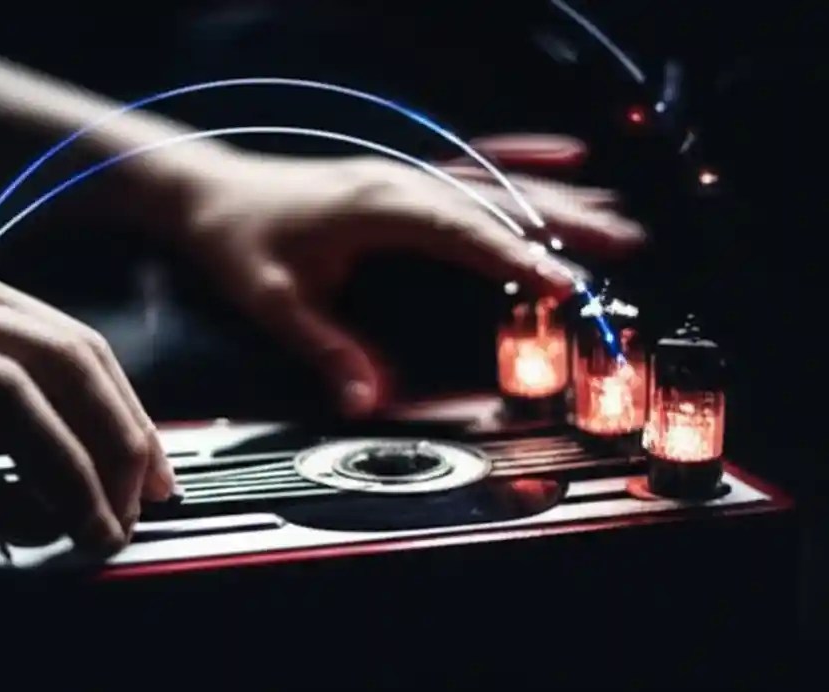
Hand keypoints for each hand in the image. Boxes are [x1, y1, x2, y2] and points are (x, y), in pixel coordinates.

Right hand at [0, 261, 173, 551]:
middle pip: (71, 366)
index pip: (81, 347)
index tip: (155, 468)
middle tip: (141, 505)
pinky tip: (24, 533)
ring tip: (97, 528)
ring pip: (21, 404)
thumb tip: (53, 438)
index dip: (133, 412)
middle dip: (124, 442)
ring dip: (76, 472)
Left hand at [176, 134, 643, 415]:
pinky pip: (474, 165)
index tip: (561, 281)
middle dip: (563, 223)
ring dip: (557, 197)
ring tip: (616, 216)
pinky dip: (521, 159)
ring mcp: (402, 174)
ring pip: (495, 181)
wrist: (206, 191)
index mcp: (375, 205)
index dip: (514, 256)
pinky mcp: (400, 179)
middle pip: (495, 198)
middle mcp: (398, 181)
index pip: (461, 230)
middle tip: (622, 246)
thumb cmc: (235, 238)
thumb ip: (325, 348)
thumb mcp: (273, 300)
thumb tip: (368, 398)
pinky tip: (561, 156)